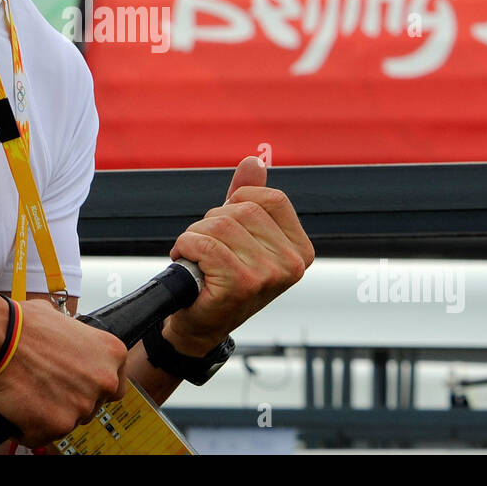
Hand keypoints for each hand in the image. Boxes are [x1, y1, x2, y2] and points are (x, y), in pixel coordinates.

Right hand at [0, 299, 127, 446]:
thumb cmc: (23, 326)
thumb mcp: (63, 321)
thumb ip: (77, 341)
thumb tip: (70, 347)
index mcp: (112, 353)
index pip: (114, 384)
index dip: (92, 386)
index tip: (77, 384)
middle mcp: (104, 382)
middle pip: (92, 406)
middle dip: (70, 400)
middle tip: (46, 386)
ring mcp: (82, 406)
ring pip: (68, 422)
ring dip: (49, 413)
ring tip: (28, 391)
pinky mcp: (57, 426)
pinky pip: (42, 436)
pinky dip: (27, 427)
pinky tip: (16, 405)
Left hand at [162, 156, 313, 354]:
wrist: (199, 324)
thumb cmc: (219, 279)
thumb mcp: (239, 236)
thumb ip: (248, 198)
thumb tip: (254, 161)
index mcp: (300, 249)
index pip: (270, 198)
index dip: (238, 203)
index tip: (226, 229)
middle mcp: (293, 264)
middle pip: (242, 209)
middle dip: (211, 222)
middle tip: (206, 250)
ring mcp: (270, 275)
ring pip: (220, 224)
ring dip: (195, 236)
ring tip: (197, 259)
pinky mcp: (242, 284)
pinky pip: (205, 244)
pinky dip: (185, 248)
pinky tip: (188, 265)